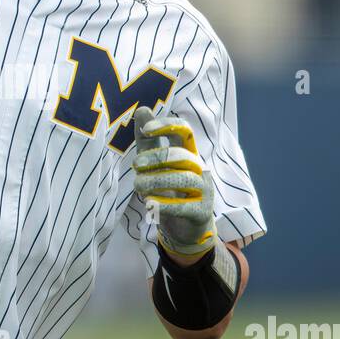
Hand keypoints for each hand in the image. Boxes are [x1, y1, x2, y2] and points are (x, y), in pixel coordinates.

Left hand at [132, 106, 215, 259]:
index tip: (146, 129)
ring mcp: (204, 191)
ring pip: (183, 179)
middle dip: (156, 159)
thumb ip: (148, 140)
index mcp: (189, 154)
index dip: (167, 126)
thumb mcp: (155, 164)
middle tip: (135, 166)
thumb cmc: (169, 191)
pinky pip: (185, 206)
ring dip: (157, 182)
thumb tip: (141, 109)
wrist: (185, 230)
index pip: (185, 131)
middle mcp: (199, 169)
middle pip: (181, 156)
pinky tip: (150, 204)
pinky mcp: (202, 213)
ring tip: (138, 187)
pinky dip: (165, 205)